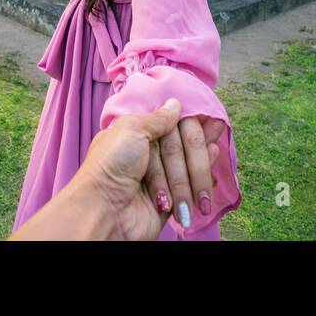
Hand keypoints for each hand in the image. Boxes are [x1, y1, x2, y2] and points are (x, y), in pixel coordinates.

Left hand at [13, 98, 211, 239]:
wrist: (104, 211)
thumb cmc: (111, 165)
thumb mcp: (132, 129)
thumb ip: (157, 118)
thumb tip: (176, 104)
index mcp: (134, 133)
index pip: (171, 124)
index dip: (190, 124)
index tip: (212, 121)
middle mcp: (146, 154)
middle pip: (181, 147)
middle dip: (192, 154)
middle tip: (204, 153)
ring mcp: (157, 178)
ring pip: (187, 167)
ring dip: (196, 174)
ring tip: (204, 174)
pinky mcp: (167, 201)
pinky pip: (190, 188)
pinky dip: (202, 181)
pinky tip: (212, 174)